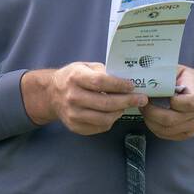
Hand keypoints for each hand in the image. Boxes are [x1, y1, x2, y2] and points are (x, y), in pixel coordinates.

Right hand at [31, 61, 147, 134]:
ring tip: (125, 106)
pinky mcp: (75, 126)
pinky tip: (113, 113)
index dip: (119, 85)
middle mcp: (72, 96)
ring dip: (120, 112)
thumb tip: (126, 81)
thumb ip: (103, 72)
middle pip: (105, 103)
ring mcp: (73, 114)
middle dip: (128, 101)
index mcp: (75, 77)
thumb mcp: (86, 67)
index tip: (132, 86)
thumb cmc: (73, 77)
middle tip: (142, 99)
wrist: (52, 94)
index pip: (101, 82)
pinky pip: (100, 127)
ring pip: (105, 118)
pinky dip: (110, 120)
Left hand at [140, 64, 193, 140]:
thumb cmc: (186, 79)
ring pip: (165, 129)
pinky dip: (153, 126)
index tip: (158, 93)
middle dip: (150, 112)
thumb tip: (144, 74)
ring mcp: (192, 126)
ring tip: (144, 109)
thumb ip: (165, 73)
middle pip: (170, 119)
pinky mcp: (185, 134)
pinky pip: (165, 135)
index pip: (187, 103)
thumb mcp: (178, 70)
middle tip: (141, 102)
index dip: (171, 100)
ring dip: (149, 120)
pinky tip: (149, 117)